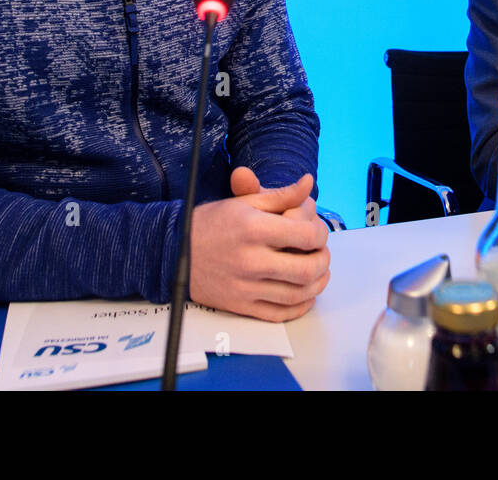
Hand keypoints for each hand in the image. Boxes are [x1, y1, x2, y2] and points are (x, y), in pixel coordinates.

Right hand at [189, 172, 329, 321]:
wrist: (174, 251)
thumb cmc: (210, 223)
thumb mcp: (245, 203)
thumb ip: (281, 195)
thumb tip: (308, 183)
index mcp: (254, 229)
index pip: (306, 235)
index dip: (321, 233)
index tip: (318, 231)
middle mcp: (251, 260)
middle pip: (307, 269)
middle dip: (323, 260)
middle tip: (321, 253)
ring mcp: (245, 286)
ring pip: (298, 294)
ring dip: (317, 283)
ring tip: (317, 271)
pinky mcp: (241, 306)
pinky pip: (280, 313)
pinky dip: (300, 306)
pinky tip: (304, 294)